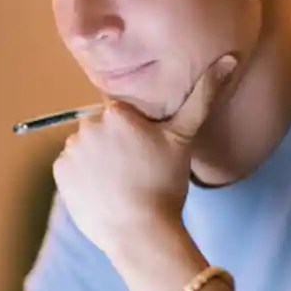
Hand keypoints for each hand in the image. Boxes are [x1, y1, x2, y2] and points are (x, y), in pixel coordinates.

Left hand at [53, 54, 237, 257]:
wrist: (141, 233)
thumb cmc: (166, 184)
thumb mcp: (184, 138)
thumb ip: (203, 96)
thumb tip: (230, 57)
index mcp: (116, 112)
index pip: (122, 114)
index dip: (134, 133)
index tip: (145, 153)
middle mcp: (88, 125)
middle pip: (102, 128)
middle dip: (114, 144)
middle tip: (135, 171)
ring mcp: (71, 150)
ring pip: (86, 147)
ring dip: (97, 159)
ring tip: (119, 183)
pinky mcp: (59, 173)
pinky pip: (71, 167)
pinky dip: (83, 177)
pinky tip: (103, 191)